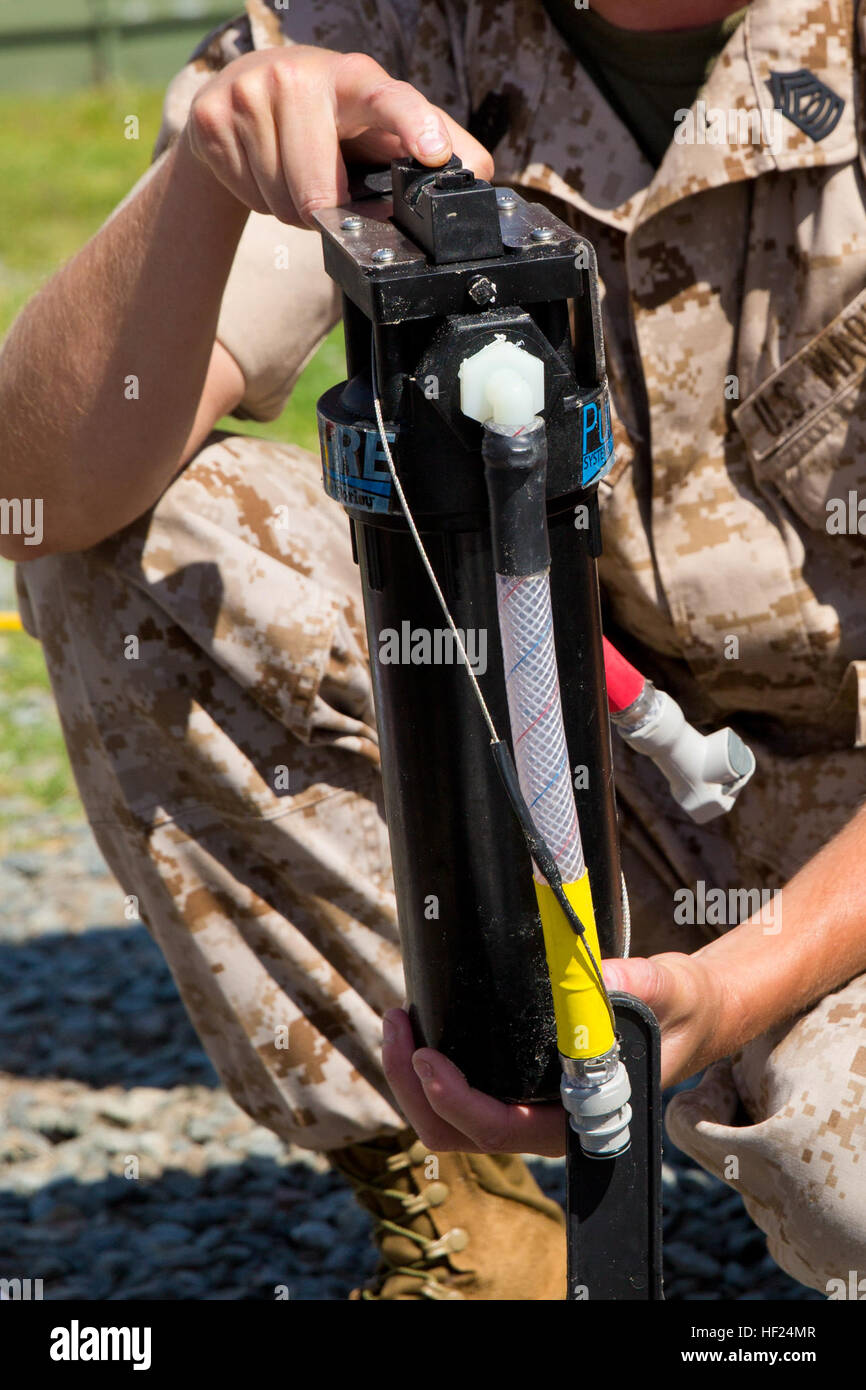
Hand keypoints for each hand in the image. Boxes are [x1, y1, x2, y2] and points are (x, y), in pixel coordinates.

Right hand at [184, 44, 494, 226]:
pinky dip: (260, 200)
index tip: (434, 151)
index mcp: (354, 78)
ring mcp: (250, 93)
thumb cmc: (329, 120)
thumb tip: (484, 177)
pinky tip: (263, 168)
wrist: (243, 101)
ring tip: (294, 175)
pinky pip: (248, 198)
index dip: (414, 124)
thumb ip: (436, 147)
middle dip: (328, 210)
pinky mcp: (211, 119)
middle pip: (320, 194)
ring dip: (293, 209)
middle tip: (329, 189)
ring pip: (283, 204)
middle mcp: (300, 75)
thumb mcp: (382, 125)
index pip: (389, 97)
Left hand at [382, 951, 727, 1155]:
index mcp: (579, 1120)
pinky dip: (428, 1068)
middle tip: (396, 1024)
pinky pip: (459, 1096)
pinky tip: (420, 1028)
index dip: (456, 1100)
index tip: (425, 1056)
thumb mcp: (668, 990)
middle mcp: (547, 1125)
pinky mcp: (517, 1087)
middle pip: (457, 1134)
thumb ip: (639, 986)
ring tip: (399, 1020)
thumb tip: (599, 978)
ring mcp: (528, 1110)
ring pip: (449, 1121)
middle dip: (413, 1087)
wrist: (691, 1015)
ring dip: (411, 1078)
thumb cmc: (680, 1010)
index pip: (501, 1129)